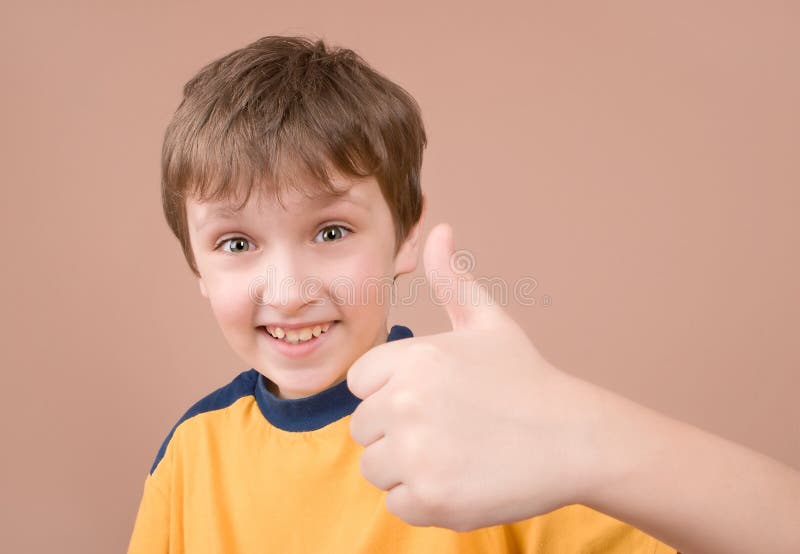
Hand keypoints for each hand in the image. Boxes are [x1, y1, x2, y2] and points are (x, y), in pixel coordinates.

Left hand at [347, 223, 600, 530]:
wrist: (575, 439)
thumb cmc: (526, 379)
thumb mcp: (487, 322)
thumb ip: (452, 279)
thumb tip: (438, 229)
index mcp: (412, 358)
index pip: (359, 383)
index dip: (389, 392)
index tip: (429, 399)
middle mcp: (406, 403)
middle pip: (363, 429)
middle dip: (396, 432)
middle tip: (448, 430)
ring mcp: (417, 453)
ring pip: (376, 468)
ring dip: (407, 468)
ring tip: (455, 454)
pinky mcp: (432, 499)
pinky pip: (398, 503)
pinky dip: (425, 500)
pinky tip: (462, 480)